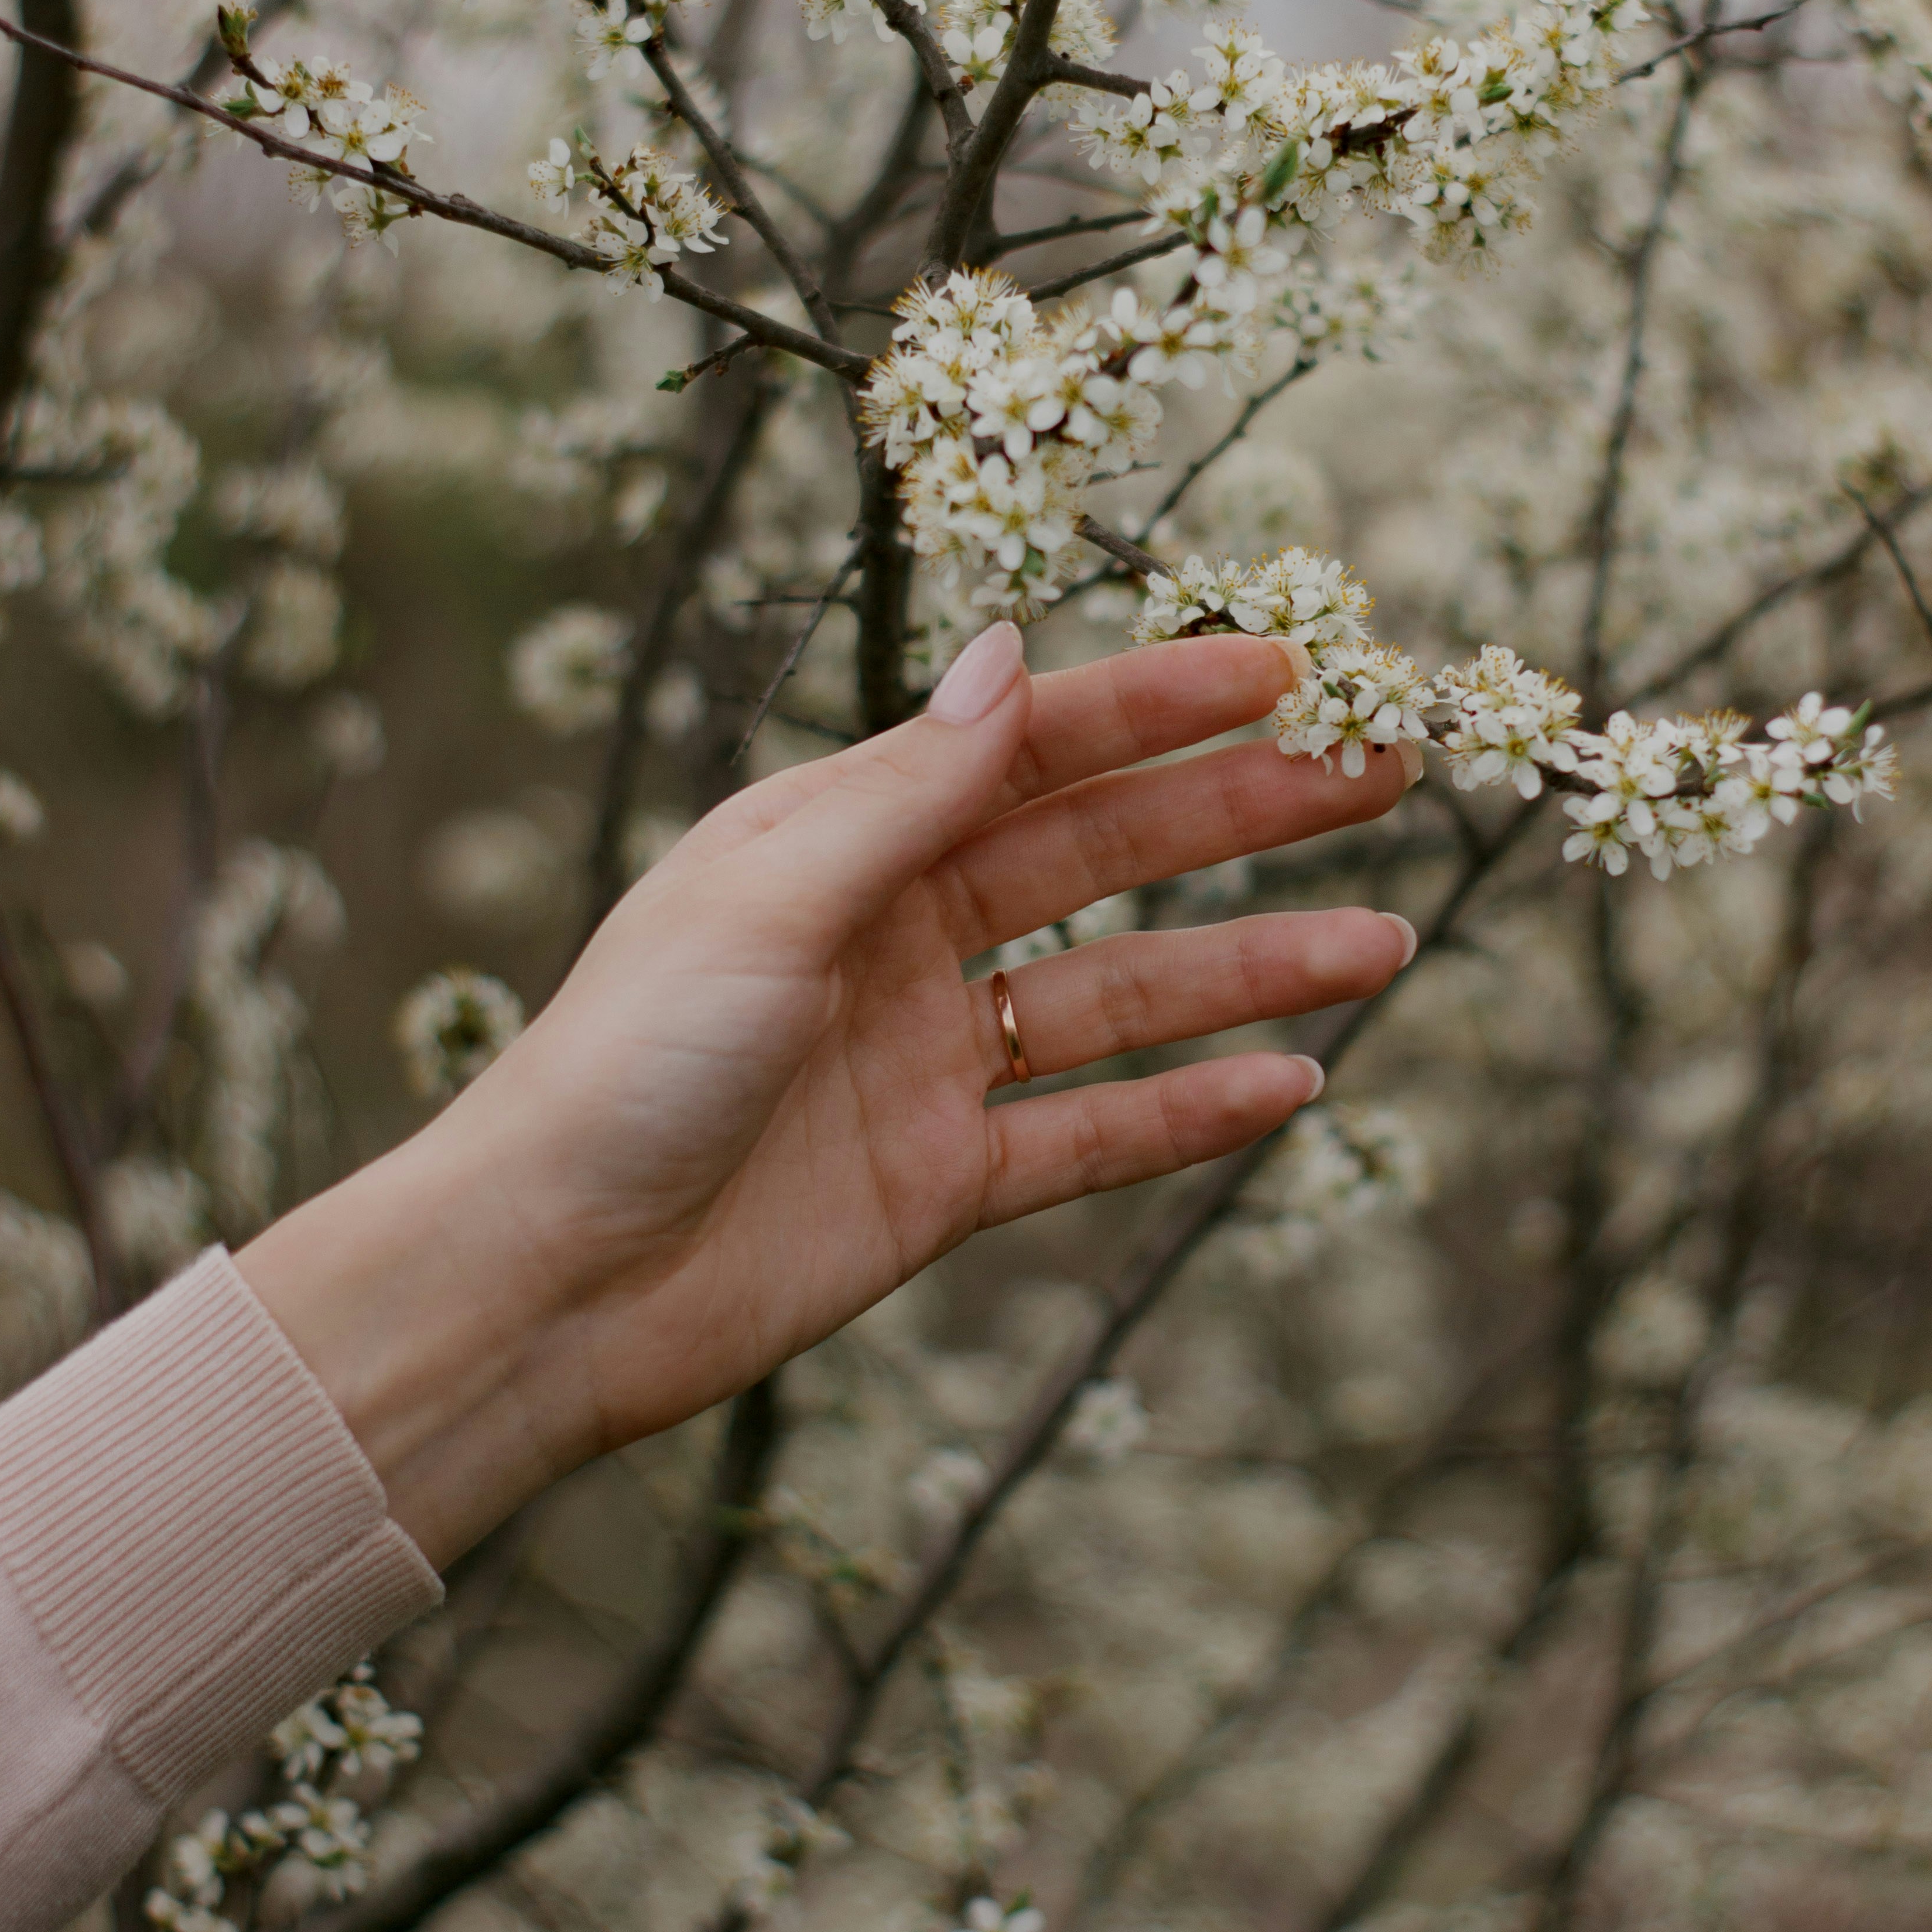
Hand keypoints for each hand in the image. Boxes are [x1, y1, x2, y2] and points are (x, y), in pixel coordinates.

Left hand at [240, 622, 1418, 1564]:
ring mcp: (926, 1060)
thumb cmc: (623, 1062)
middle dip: (1243, 813)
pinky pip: (1092, 1132)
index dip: (1164, 705)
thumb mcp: (771, 898)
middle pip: (1105, 857)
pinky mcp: (940, 1181)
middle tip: (1382, 773)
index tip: (1290, 670)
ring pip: (1124, 996)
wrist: (545, 1279)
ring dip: (1252, 968)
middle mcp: (896, 934)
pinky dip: (1189, 1112)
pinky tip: (1291, 1084)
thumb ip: (910, 787)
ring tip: (1386, 942)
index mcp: (842, 840)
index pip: (1035, 748)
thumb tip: (1010, 652)